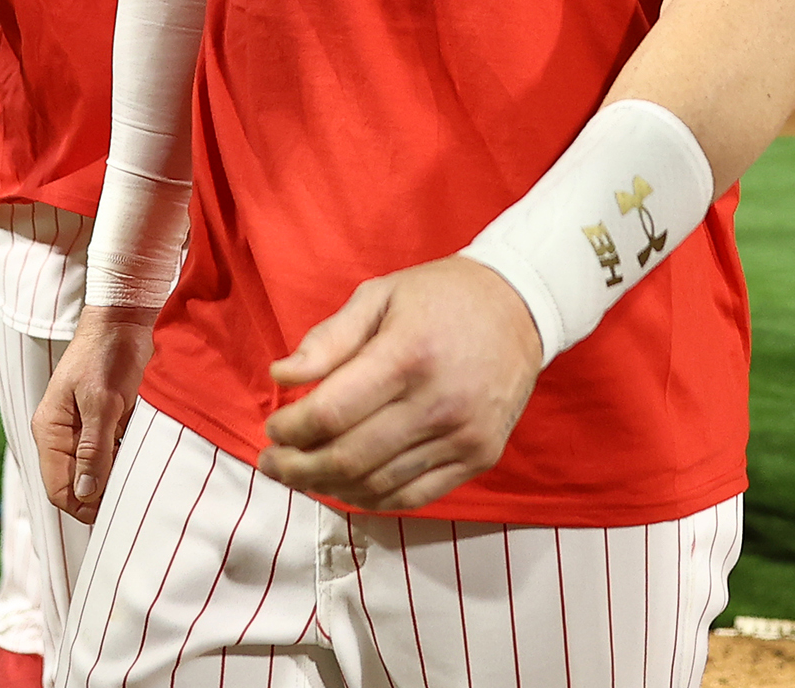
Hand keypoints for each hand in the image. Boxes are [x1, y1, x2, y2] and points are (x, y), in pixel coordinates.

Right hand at [36, 304, 157, 522]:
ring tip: (140, 474)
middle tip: (134, 494)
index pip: (59, 489)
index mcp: (50, 431)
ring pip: (96, 473)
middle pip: (77, 485)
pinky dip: (125, 460)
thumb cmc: (108, 354)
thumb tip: (86, 493)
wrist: (125, 320)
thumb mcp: (103, 402)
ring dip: (116, 477)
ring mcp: (83, 431)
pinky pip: (112, 455)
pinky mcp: (104, 423)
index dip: (85, 506)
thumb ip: (93, 448)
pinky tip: (143, 456)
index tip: (115, 508)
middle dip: (102, 495)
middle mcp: (62, 436)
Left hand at [257, 256, 542, 511]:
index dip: (291, 430)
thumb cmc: (442, 296)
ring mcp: (464, 435)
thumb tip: (281, 378)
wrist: (522, 306)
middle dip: (298, 467)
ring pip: (378, 484)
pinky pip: (414, 496)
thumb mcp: (380, 296)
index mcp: (408, 354)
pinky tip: (347, 486)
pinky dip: (372, 498)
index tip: (272, 429)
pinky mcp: (480, 456)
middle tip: (273, 463)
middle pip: (349, 457)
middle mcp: (439, 401)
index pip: (332, 412)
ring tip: (301, 476)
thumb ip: (328, 339)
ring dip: (329, 486)